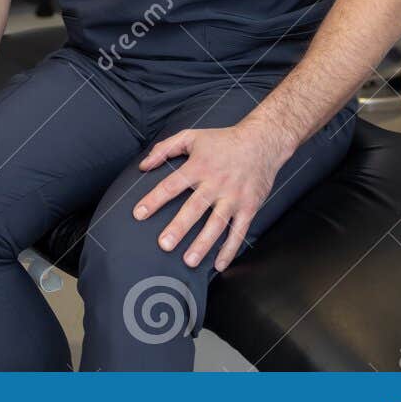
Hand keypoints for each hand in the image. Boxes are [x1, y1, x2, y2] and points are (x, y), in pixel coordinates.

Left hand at [134, 123, 291, 271]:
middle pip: (194, 208)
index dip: (154, 199)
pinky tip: (219, 264)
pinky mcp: (249, 206)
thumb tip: (143, 165)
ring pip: (216, 223)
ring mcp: (233, 197)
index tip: (139, 214)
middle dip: (179, 227)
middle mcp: (216, 183)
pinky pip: (239, 231)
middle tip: (164, 244)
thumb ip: (165, 148)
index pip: (172, 185)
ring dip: (203, 243)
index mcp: (199, 166)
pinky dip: (230, 249)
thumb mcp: (191, 136)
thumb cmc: (222, 140)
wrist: (262, 141)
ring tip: (189, 261)